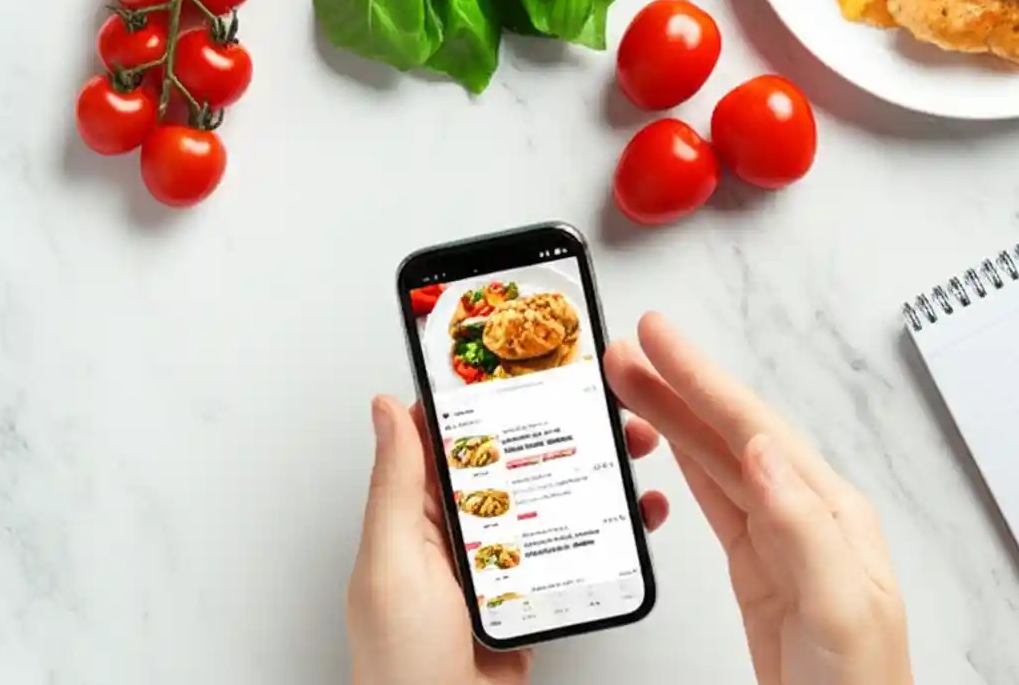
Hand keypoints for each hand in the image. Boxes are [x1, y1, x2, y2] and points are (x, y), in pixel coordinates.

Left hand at [347, 396, 669, 684]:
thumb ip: (396, 485)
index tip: (527, 364)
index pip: (452, 436)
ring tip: (628, 448)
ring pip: (549, 498)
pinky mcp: (531, 591)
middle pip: (513, 460)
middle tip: (600, 403)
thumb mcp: (393, 562)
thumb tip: (389, 410)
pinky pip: (570, 548)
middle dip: (558, 427)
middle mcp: (459, 531)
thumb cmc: (399, 662)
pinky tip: (629, 515)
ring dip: (591, 471)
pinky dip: (605, 529)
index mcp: (416, 514)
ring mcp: (499, 562)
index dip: (488, 396)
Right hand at [605, 314, 912, 684]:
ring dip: (674, 416)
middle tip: (627, 350)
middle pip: (729, 432)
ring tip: (631, 381)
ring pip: (716, 459)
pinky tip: (669, 442)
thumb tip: (761, 450)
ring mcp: (778, 540)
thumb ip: (801, 525)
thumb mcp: (840, 605)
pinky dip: (684, 463)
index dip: (702, 378)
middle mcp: (805, 514)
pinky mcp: (756, 568)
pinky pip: (714, 499)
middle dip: (677, 385)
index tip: (660, 339)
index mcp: (830, 510)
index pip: (754, 428)